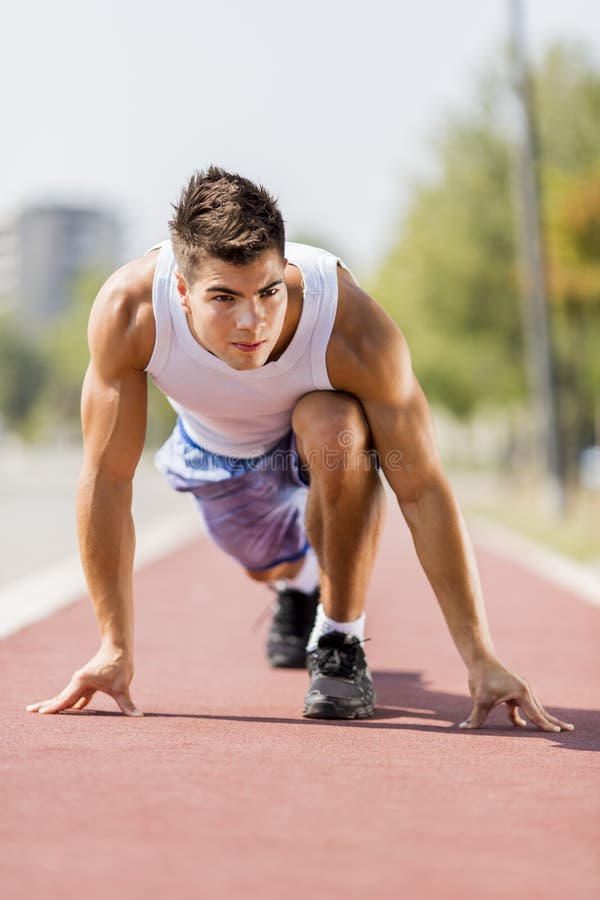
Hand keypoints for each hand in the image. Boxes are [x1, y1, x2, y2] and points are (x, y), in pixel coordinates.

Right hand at [26, 645, 142, 716]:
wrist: (119, 647)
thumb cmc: (119, 664)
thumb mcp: (122, 686)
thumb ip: (127, 703)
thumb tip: (138, 717)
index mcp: (82, 681)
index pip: (65, 699)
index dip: (53, 708)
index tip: (39, 714)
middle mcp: (78, 681)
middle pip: (60, 697)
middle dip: (45, 705)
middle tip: (28, 711)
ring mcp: (82, 681)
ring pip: (67, 696)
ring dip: (55, 704)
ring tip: (41, 711)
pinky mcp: (89, 682)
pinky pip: (77, 696)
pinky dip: (71, 703)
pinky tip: (71, 710)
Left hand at [459, 658, 572, 731]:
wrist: (480, 659)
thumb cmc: (482, 678)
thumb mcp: (480, 700)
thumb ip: (475, 717)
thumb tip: (463, 729)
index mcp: (522, 693)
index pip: (536, 714)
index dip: (546, 725)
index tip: (558, 732)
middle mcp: (526, 690)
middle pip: (541, 711)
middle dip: (554, 721)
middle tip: (570, 729)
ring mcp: (521, 689)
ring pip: (533, 709)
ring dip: (542, 719)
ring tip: (557, 729)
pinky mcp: (514, 690)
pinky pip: (521, 706)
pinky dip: (522, 716)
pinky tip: (521, 724)